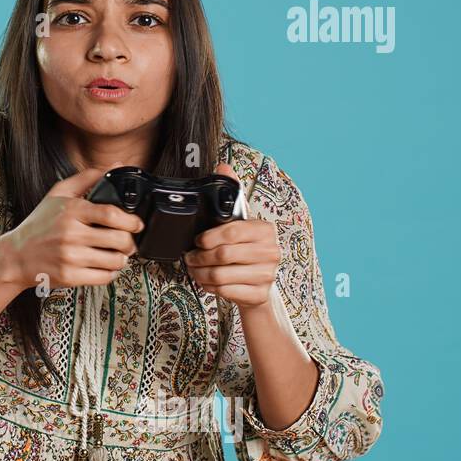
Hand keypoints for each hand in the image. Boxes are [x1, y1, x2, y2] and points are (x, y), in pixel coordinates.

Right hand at [0, 166, 144, 291]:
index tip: (136, 223)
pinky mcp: (70, 276)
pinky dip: (110, 273)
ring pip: (114, 261)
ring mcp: (70, 257)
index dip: (131, 220)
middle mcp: (70, 234)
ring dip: (122, 258)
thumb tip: (116, 166)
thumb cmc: (39, 225)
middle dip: (131, 242)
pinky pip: (103, 277)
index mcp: (70, 211)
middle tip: (129, 242)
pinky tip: (104, 266)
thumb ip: (87, 178)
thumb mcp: (58, 194)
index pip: (111, 214)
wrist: (15, 256)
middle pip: (118, 239)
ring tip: (117, 254)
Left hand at [182, 162, 280, 308]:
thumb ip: (231, 195)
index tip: (198, 241)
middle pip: (224, 255)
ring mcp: (268, 275)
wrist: (258, 284)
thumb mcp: (239, 222)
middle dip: (199, 257)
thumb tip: (224, 166)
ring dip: (201, 273)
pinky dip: (210, 287)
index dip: (209, 237)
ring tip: (195, 270)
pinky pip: (226, 291)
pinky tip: (207, 282)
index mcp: (265, 230)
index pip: (232, 231)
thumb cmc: (245, 250)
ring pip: (221, 275)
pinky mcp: (260, 295)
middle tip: (190, 258)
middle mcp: (271, 252)